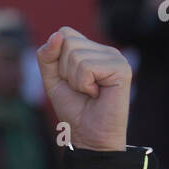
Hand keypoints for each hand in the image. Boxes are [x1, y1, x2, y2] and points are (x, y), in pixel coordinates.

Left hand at [35, 26, 130, 150]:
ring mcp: (115, 57)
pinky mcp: (122, 67)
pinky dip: (84, 85)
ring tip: (89, 92)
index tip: (67, 79)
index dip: (56, 58)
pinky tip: (97, 94)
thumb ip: (47, 56)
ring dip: (75, 80)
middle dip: (64, 70)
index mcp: (92, 50)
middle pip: (68, 42)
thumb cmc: (74, 109)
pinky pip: (87, 67)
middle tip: (80, 88)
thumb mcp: (52, 79)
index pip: (64, 33)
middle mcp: (105, 50)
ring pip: (76, 55)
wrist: (89, 135)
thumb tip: (57, 35)